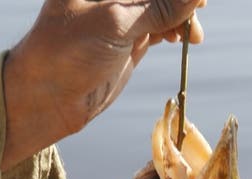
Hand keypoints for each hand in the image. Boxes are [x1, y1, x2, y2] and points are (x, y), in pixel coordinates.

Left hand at [2, 0, 205, 170]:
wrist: (50, 97)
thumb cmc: (69, 51)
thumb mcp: (116, 22)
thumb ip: (158, 6)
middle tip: (201, 6)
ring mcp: (120, 12)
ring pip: (162, 4)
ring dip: (182, 14)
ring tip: (193, 34)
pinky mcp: (129, 36)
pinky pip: (160, 24)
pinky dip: (175, 28)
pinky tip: (185, 38)